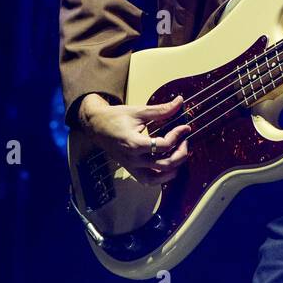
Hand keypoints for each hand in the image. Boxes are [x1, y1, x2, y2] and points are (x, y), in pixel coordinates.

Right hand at [76, 93, 191, 185]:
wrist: (97, 127)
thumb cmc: (116, 118)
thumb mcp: (139, 111)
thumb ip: (161, 109)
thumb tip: (180, 101)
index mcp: (134, 143)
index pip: (163, 145)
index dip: (178, 135)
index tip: (185, 127)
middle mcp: (133, 159)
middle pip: (165, 165)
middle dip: (181, 154)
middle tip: (185, 142)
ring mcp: (132, 167)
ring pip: (158, 178)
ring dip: (174, 169)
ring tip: (180, 155)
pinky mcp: (131, 170)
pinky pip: (149, 181)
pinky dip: (162, 177)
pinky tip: (169, 166)